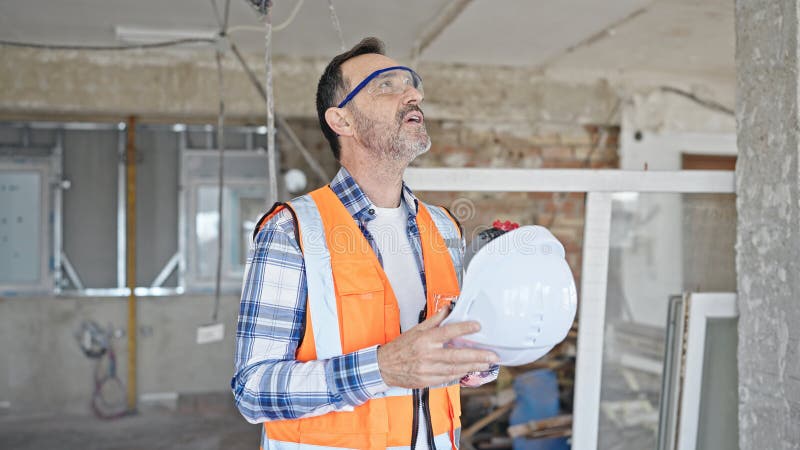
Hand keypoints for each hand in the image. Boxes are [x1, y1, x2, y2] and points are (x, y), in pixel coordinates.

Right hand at [376, 307, 498, 388]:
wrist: (384, 367)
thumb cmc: (400, 347)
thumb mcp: (415, 329)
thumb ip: (434, 320)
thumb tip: (448, 309)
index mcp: (424, 339)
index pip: (447, 332)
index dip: (463, 328)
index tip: (477, 326)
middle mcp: (427, 354)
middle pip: (456, 355)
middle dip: (477, 356)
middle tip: (493, 355)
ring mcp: (427, 369)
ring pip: (455, 369)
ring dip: (473, 367)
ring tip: (486, 364)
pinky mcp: (427, 381)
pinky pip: (447, 378)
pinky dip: (460, 375)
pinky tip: (470, 371)